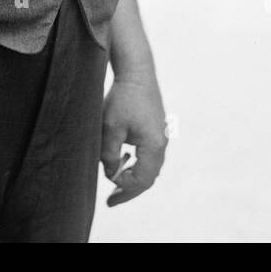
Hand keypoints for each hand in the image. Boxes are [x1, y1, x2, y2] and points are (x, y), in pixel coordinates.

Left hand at [100, 74, 166, 206]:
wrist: (137, 71)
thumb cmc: (122, 98)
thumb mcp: (110, 128)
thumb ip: (109, 154)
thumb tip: (111, 173)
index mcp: (154, 145)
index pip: (141, 180)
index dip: (124, 190)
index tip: (108, 197)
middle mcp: (162, 143)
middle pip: (148, 177)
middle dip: (129, 189)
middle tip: (111, 200)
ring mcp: (161, 136)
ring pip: (149, 167)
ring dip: (133, 176)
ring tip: (115, 183)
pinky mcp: (156, 129)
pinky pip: (149, 155)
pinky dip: (137, 164)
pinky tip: (123, 160)